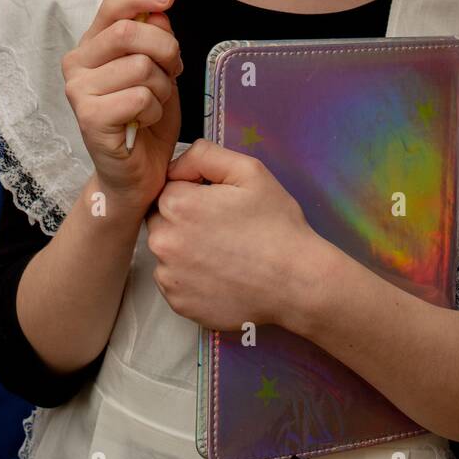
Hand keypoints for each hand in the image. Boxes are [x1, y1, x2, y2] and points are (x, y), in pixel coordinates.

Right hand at [62, 0, 182, 212]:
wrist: (137, 172)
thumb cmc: (146, 119)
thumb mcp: (159, 70)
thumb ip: (156, 39)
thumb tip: (159, 11)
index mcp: (92, 46)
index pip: (112, 7)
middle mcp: (77, 64)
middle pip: (128, 32)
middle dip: (164, 48)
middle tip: (173, 70)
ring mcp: (79, 91)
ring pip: (140, 66)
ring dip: (162, 87)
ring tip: (154, 104)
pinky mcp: (89, 117)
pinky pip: (140, 96)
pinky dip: (155, 109)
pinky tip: (144, 122)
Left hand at [145, 139, 313, 330]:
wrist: (296, 282)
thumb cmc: (276, 225)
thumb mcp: (248, 170)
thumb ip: (204, 154)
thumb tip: (174, 165)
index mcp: (178, 204)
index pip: (169, 187)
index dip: (195, 191)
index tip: (220, 203)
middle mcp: (163, 241)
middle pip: (162, 219)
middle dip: (185, 218)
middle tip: (222, 227)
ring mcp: (169, 276)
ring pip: (166, 250)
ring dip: (185, 247)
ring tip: (223, 252)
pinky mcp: (178, 304)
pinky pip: (174, 280)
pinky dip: (190, 276)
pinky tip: (219, 273)